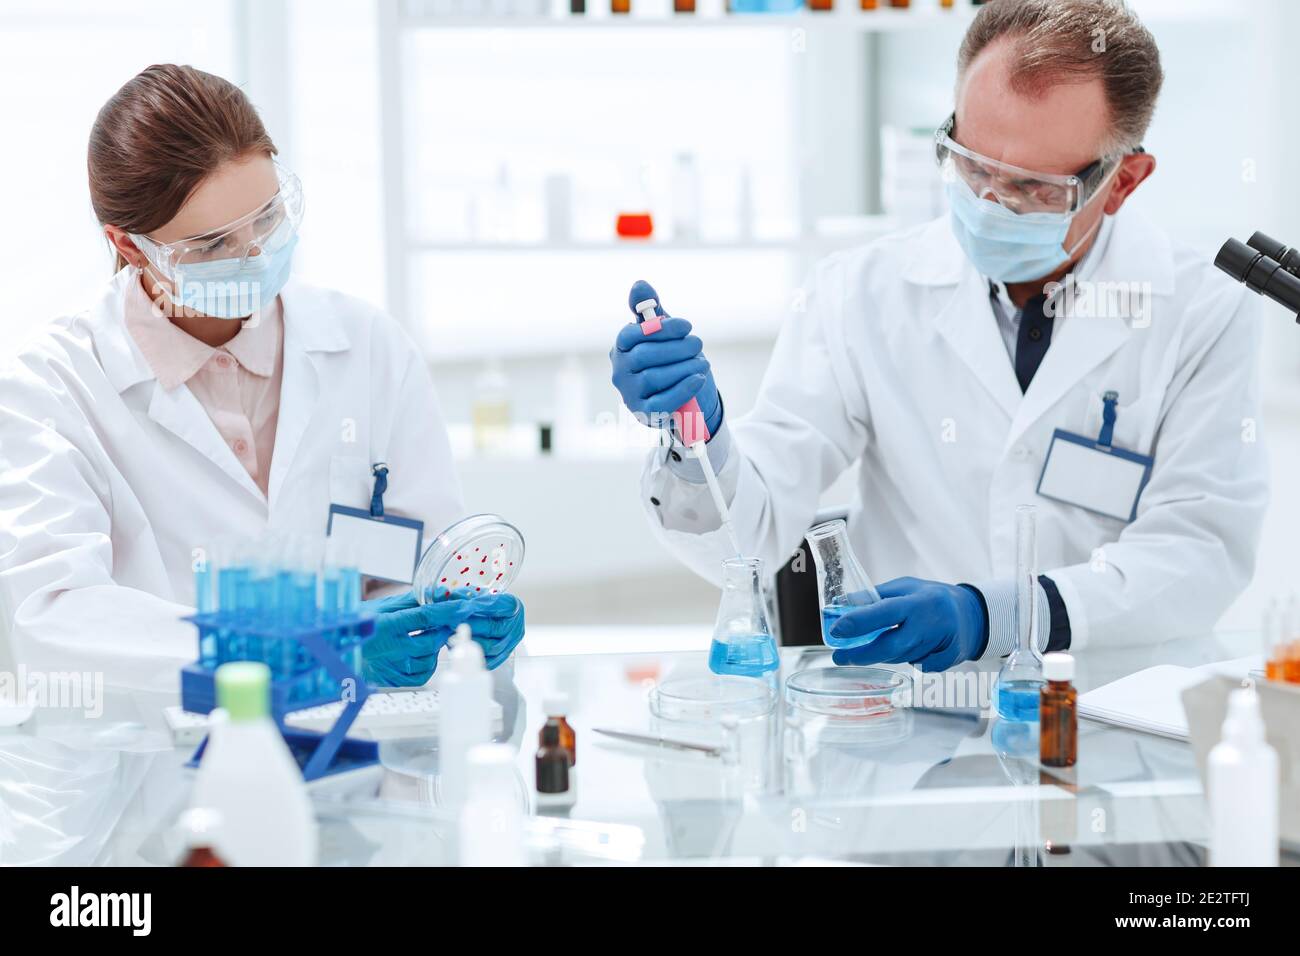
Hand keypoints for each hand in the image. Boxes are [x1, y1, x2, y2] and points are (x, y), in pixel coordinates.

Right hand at [360, 590, 526, 685]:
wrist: (338, 651)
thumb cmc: (360, 626)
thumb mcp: (383, 606)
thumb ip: (413, 600)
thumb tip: (441, 592)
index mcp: (386, 625)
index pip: (425, 617)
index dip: (448, 611)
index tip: (466, 606)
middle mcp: (389, 648)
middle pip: (431, 640)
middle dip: (443, 631)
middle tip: (446, 623)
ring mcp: (390, 667)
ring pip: (428, 660)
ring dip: (433, 648)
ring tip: (424, 637)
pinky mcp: (393, 681)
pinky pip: (421, 675)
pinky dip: (426, 664)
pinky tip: (418, 654)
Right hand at [610, 316, 720, 435]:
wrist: (688, 396)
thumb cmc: (672, 360)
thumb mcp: (664, 334)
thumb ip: (651, 310)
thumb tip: (640, 285)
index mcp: (622, 349)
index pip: (630, 334)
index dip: (660, 328)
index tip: (687, 326)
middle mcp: (620, 372)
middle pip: (643, 356)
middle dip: (676, 348)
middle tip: (698, 344)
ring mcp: (630, 395)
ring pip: (653, 378)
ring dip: (683, 368)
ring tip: (702, 363)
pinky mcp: (644, 415)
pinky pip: (661, 403)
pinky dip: (682, 389)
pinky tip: (698, 379)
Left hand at [827, 577, 987, 672]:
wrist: (972, 616)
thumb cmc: (931, 598)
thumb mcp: (905, 587)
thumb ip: (875, 596)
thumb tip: (842, 605)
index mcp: (917, 601)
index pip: (884, 613)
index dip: (858, 623)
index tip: (836, 630)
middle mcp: (930, 624)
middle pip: (890, 646)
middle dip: (862, 654)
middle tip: (840, 657)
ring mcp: (940, 645)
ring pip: (899, 657)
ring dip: (883, 654)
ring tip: (881, 642)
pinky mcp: (945, 662)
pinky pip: (914, 665)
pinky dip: (905, 657)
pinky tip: (911, 646)